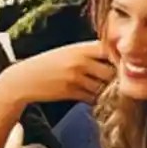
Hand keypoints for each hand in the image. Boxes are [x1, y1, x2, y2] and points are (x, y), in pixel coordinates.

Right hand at [0, 40, 114, 106]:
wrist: (24, 79)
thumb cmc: (48, 64)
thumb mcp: (68, 52)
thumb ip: (89, 53)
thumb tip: (115, 58)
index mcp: (81, 48)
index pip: (111, 50)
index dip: (120, 58)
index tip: (122, 65)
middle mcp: (80, 61)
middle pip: (111, 71)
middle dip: (116, 78)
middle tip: (118, 82)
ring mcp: (75, 77)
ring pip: (102, 86)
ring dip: (106, 91)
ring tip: (105, 91)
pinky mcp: (70, 92)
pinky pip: (91, 97)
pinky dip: (94, 99)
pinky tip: (91, 96)